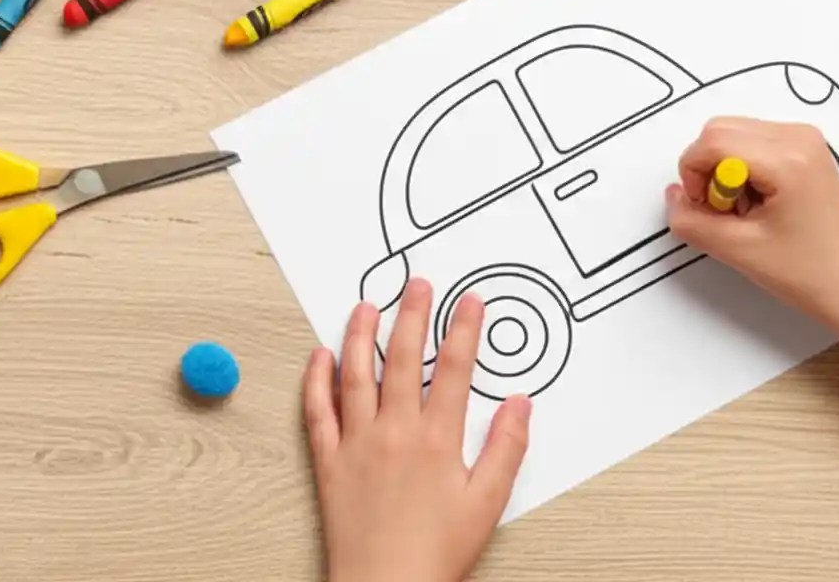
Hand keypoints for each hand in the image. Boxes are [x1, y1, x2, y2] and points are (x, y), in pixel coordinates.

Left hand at [302, 279, 532, 581]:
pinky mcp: (329, 462)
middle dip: (412, 315)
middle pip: (403, 358)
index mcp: (436, 439)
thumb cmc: (434, 553)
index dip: (463, 329)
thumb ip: (506, 448)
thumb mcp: (487, 503)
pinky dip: (317, 380)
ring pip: (356, 374)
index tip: (469, 302)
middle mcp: (394, 431)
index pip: (455, 369)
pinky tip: (320, 357)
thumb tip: (521, 405)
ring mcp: (357, 443)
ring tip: (366, 306)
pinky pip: (318, 411)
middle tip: (417, 284)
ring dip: (360, 335)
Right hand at [666, 117, 838, 330]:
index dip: (693, 174)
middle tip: (723, 212)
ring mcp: (806, 140)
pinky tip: (759, 204)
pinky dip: (744, 169)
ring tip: (745, 212)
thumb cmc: (808, 272)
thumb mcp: (738, 250)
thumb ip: (692, 221)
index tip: (705, 209)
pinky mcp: (807, 150)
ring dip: (726, 170)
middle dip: (708, 169)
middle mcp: (799, 136)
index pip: (713, 141)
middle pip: (721, 129)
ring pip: (736, 134)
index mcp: (788, 158)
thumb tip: (674, 196)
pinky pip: (756, 143)